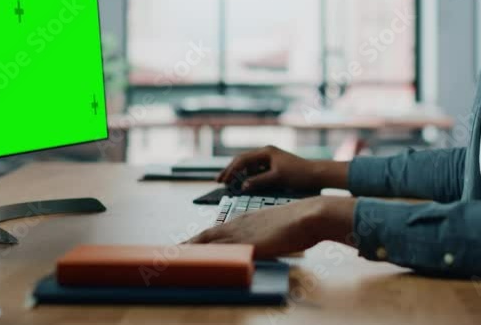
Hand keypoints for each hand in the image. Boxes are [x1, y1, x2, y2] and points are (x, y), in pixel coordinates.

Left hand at [187, 196, 355, 258]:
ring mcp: (242, 234)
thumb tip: (264, 242)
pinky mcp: (248, 245)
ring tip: (175, 259)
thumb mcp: (276, 226)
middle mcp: (239, 225)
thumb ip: (265, 234)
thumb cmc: (298, 222)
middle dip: (189, 245)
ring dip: (192, 251)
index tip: (187, 245)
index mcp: (244, 220)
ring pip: (209, 242)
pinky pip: (221, 252)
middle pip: (206, 235)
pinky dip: (207, 257)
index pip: (215, 230)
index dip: (200, 239)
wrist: (308, 216)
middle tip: (172, 253)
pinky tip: (198, 263)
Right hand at [217, 146, 346, 192]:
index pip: (242, 159)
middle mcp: (266, 152)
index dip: (230, 169)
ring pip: (248, 165)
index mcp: (266, 151)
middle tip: (219, 180)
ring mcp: (269, 159)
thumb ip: (259, 181)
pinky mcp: (273, 166)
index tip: (223, 180)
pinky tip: (243, 183)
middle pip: (242, 160)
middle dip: (230, 170)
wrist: (317, 174)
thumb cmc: (299, 174)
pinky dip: (248, 176)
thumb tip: (243, 186)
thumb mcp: (277, 178)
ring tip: (228, 183)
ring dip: (238, 173)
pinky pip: (256, 170)